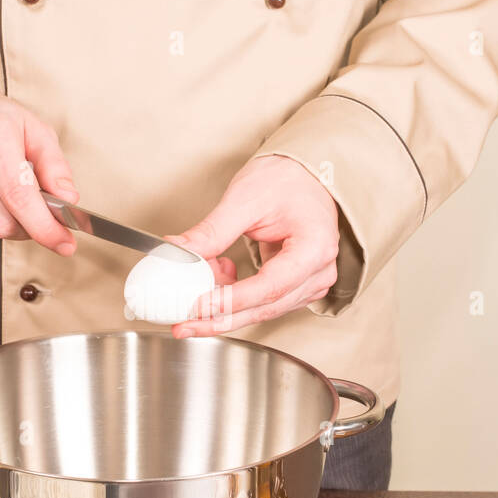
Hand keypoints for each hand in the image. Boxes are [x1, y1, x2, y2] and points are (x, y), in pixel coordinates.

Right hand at [0, 72, 78, 254]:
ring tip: (8, 198)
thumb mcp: (33, 127)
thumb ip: (55, 165)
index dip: (46, 227)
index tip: (65, 243)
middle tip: (38, 213)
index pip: (20, 197)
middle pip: (4, 223)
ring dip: (7, 224)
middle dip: (29, 227)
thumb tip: (68, 201)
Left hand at [169, 155, 338, 336]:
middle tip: (183, 324)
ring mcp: (311, 281)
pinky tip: (217, 276)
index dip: (230, 301)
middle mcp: (319, 271)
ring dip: (224, 304)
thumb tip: (179, 252)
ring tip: (195, 285)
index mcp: (314, 248)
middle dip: (219, 317)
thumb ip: (213, 231)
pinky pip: (263, 301)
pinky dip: (234, 295)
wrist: (304, 173)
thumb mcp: (244, 199)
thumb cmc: (286, 179)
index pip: (269, 287)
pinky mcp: (297, 285)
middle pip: (265, 308)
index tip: (198, 306)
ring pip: (262, 309)